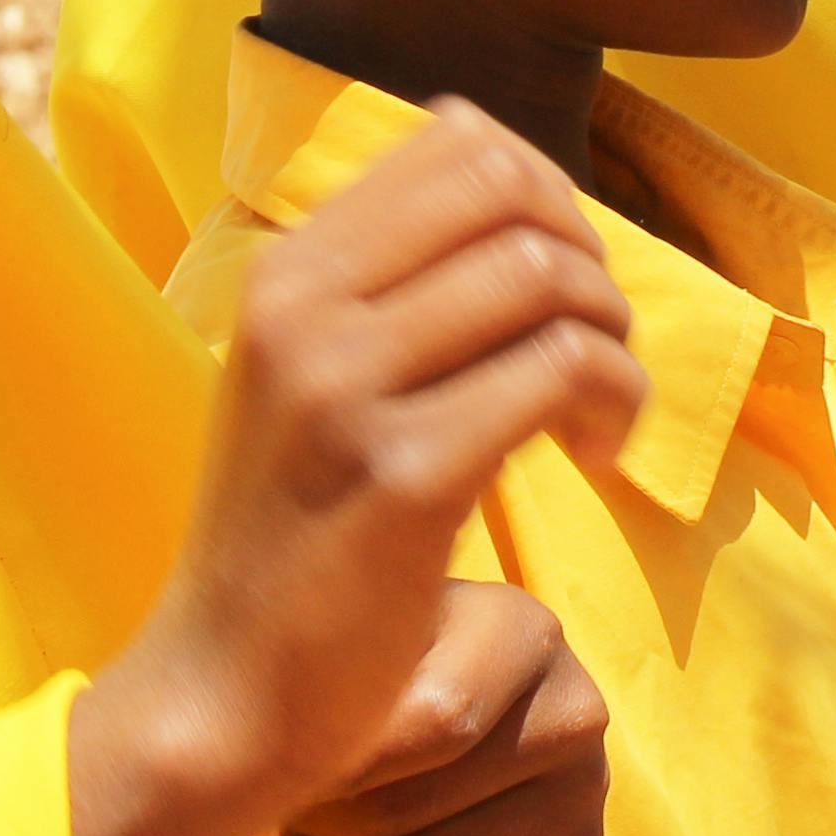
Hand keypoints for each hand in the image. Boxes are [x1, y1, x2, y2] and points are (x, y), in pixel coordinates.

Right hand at [70, 102, 649, 835]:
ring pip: (545, 278)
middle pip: (509, 190)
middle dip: (587, 255)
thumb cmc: (292, 536)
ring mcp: (346, 390)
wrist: (221, 695)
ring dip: (611, 338)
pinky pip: (560, 372)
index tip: (559, 285)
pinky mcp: (405, 476)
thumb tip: (501, 164)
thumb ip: (385, 284)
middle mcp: (302, 312)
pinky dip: (614, 401)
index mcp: (285, 274)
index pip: (457, 141)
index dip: (548, 195)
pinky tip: (596, 455)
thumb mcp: (308, 378)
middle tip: (594, 344)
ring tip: (598, 412)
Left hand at [278, 581, 611, 835]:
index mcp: (518, 632)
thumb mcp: (367, 636)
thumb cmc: (388, 657)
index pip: (427, 724)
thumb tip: (291, 754)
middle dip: (319, 819)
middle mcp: (570, 710)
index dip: (335, 762)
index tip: (273, 765)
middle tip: (274, 804)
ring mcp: (584, 791)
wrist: (454, 683)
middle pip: (410, 804)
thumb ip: (336, 671)